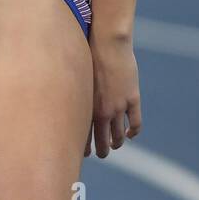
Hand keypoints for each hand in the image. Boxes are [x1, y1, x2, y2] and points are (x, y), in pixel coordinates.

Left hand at [84, 32, 142, 157]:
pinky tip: (130, 135)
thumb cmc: (85, 56)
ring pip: (119, 134)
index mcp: (84, 106)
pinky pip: (135, 122)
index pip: (83, 134)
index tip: (83, 153)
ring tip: (115, 146)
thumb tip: (64, 96)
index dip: (84, 146)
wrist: (106, 45)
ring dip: (117, 142)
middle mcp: (101, 110)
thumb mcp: (74, 76)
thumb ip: (72, 90)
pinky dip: (133, 131)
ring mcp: (119, 106)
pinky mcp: (132, 99)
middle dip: (101, 149)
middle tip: (101, 154)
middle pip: (102, 139)